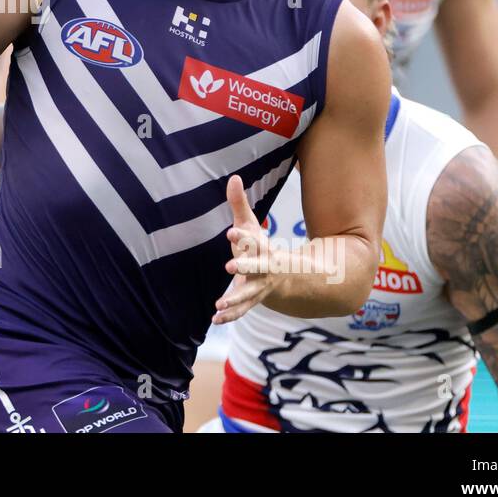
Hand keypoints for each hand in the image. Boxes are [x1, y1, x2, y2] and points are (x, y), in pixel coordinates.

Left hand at [213, 174, 277, 323]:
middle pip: (256, 267)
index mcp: (262, 247)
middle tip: (229, 266)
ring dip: (235, 300)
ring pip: (248, 294)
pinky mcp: (251, 300)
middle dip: (244, 266)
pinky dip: (230, 316)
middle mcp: (263, 268)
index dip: (243, 236)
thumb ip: (239, 204)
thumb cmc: (258, 245)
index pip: (253, 240)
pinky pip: (242, 310)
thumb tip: (233, 177)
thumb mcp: (250, 225)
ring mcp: (259, 286)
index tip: (231, 232)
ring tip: (219, 304)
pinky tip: (215, 319)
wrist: (281, 275)